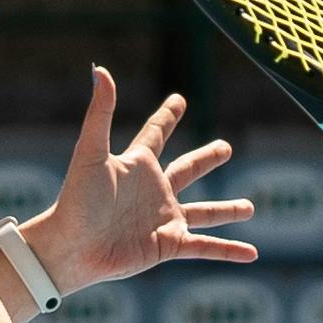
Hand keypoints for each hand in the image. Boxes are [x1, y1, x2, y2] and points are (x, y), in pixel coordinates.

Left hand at [30, 65, 254, 289]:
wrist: (72, 247)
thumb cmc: (76, 200)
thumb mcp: (91, 153)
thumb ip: (101, 113)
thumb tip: (100, 70)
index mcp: (137, 165)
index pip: (156, 133)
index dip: (167, 116)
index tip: (178, 100)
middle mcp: (152, 191)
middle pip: (187, 170)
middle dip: (206, 159)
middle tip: (225, 147)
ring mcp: (162, 218)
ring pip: (203, 212)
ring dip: (226, 210)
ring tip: (251, 206)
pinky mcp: (168, 244)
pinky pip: (205, 246)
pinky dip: (228, 250)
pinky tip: (251, 253)